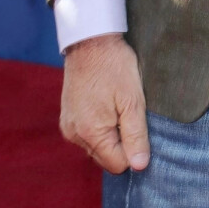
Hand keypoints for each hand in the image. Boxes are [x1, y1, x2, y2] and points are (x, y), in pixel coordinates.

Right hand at [60, 34, 149, 173]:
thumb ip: (136, 136)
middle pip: (106, 157)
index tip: (140, 128)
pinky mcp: (67, 117)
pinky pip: (88, 134)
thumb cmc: (115, 67)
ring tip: (118, 107)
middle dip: (122, 144)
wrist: (90, 41)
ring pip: (97, 146)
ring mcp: (69, 126)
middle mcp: (75, 134)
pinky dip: (100, 126)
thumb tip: (139, 166)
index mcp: (91, 133)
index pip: (117, 164)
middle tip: (130, 115)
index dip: (134, 152)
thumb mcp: (133, 101)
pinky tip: (107, 105)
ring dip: (111, 134)